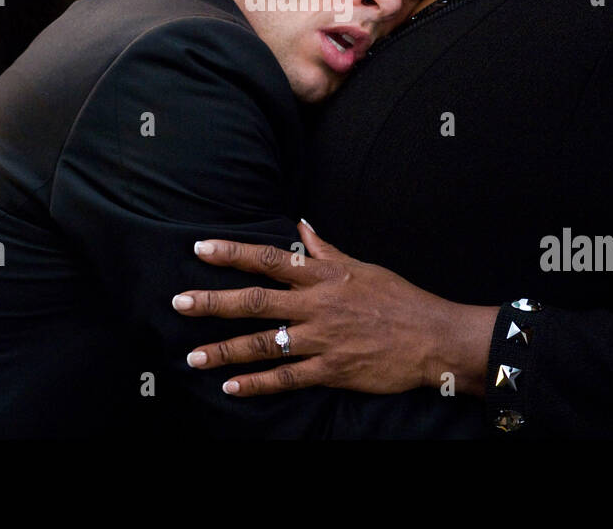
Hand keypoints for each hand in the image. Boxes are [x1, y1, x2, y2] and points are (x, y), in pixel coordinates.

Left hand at [172, 221, 493, 396]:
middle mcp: (317, 305)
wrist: (434, 336)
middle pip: (256, 301)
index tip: (200, 248)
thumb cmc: (399, 299)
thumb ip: (326, 250)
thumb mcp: (362, 267)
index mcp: (323, 276)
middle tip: (178, 303)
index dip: (233, 253)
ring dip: (225, 350)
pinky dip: (257, 384)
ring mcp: (322, 340)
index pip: (270, 258)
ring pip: (263, 344)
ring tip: (193, 357)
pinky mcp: (331, 371)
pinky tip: (231, 387)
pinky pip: (286, 378)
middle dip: (213, 302)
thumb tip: (301, 226)